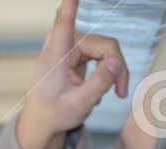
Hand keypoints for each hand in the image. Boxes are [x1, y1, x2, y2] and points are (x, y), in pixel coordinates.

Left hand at [17, 0, 128, 148]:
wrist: (43, 120)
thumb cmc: (54, 114)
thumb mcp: (78, 106)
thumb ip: (98, 85)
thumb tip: (116, 63)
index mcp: (55, 56)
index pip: (64, 24)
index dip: (70, 5)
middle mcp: (64, 45)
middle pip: (104, 45)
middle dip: (117, 68)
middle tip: (122, 92)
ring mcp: (72, 46)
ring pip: (108, 50)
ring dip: (114, 72)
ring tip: (114, 93)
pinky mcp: (78, 50)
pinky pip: (104, 54)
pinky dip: (108, 72)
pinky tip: (99, 89)